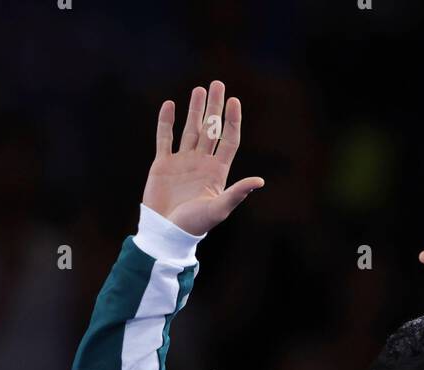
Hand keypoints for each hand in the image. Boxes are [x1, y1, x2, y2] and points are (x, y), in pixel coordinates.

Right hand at [142, 80, 263, 236]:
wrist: (166, 232)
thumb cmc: (195, 225)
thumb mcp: (219, 208)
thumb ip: (238, 193)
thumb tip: (260, 181)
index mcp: (217, 172)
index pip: (228, 140)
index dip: (232, 121)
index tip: (234, 101)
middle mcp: (202, 163)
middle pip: (210, 129)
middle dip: (214, 107)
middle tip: (217, 84)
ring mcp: (182, 162)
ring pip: (190, 130)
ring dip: (195, 110)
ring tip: (199, 89)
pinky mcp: (163, 164)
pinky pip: (165, 138)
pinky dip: (166, 122)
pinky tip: (170, 105)